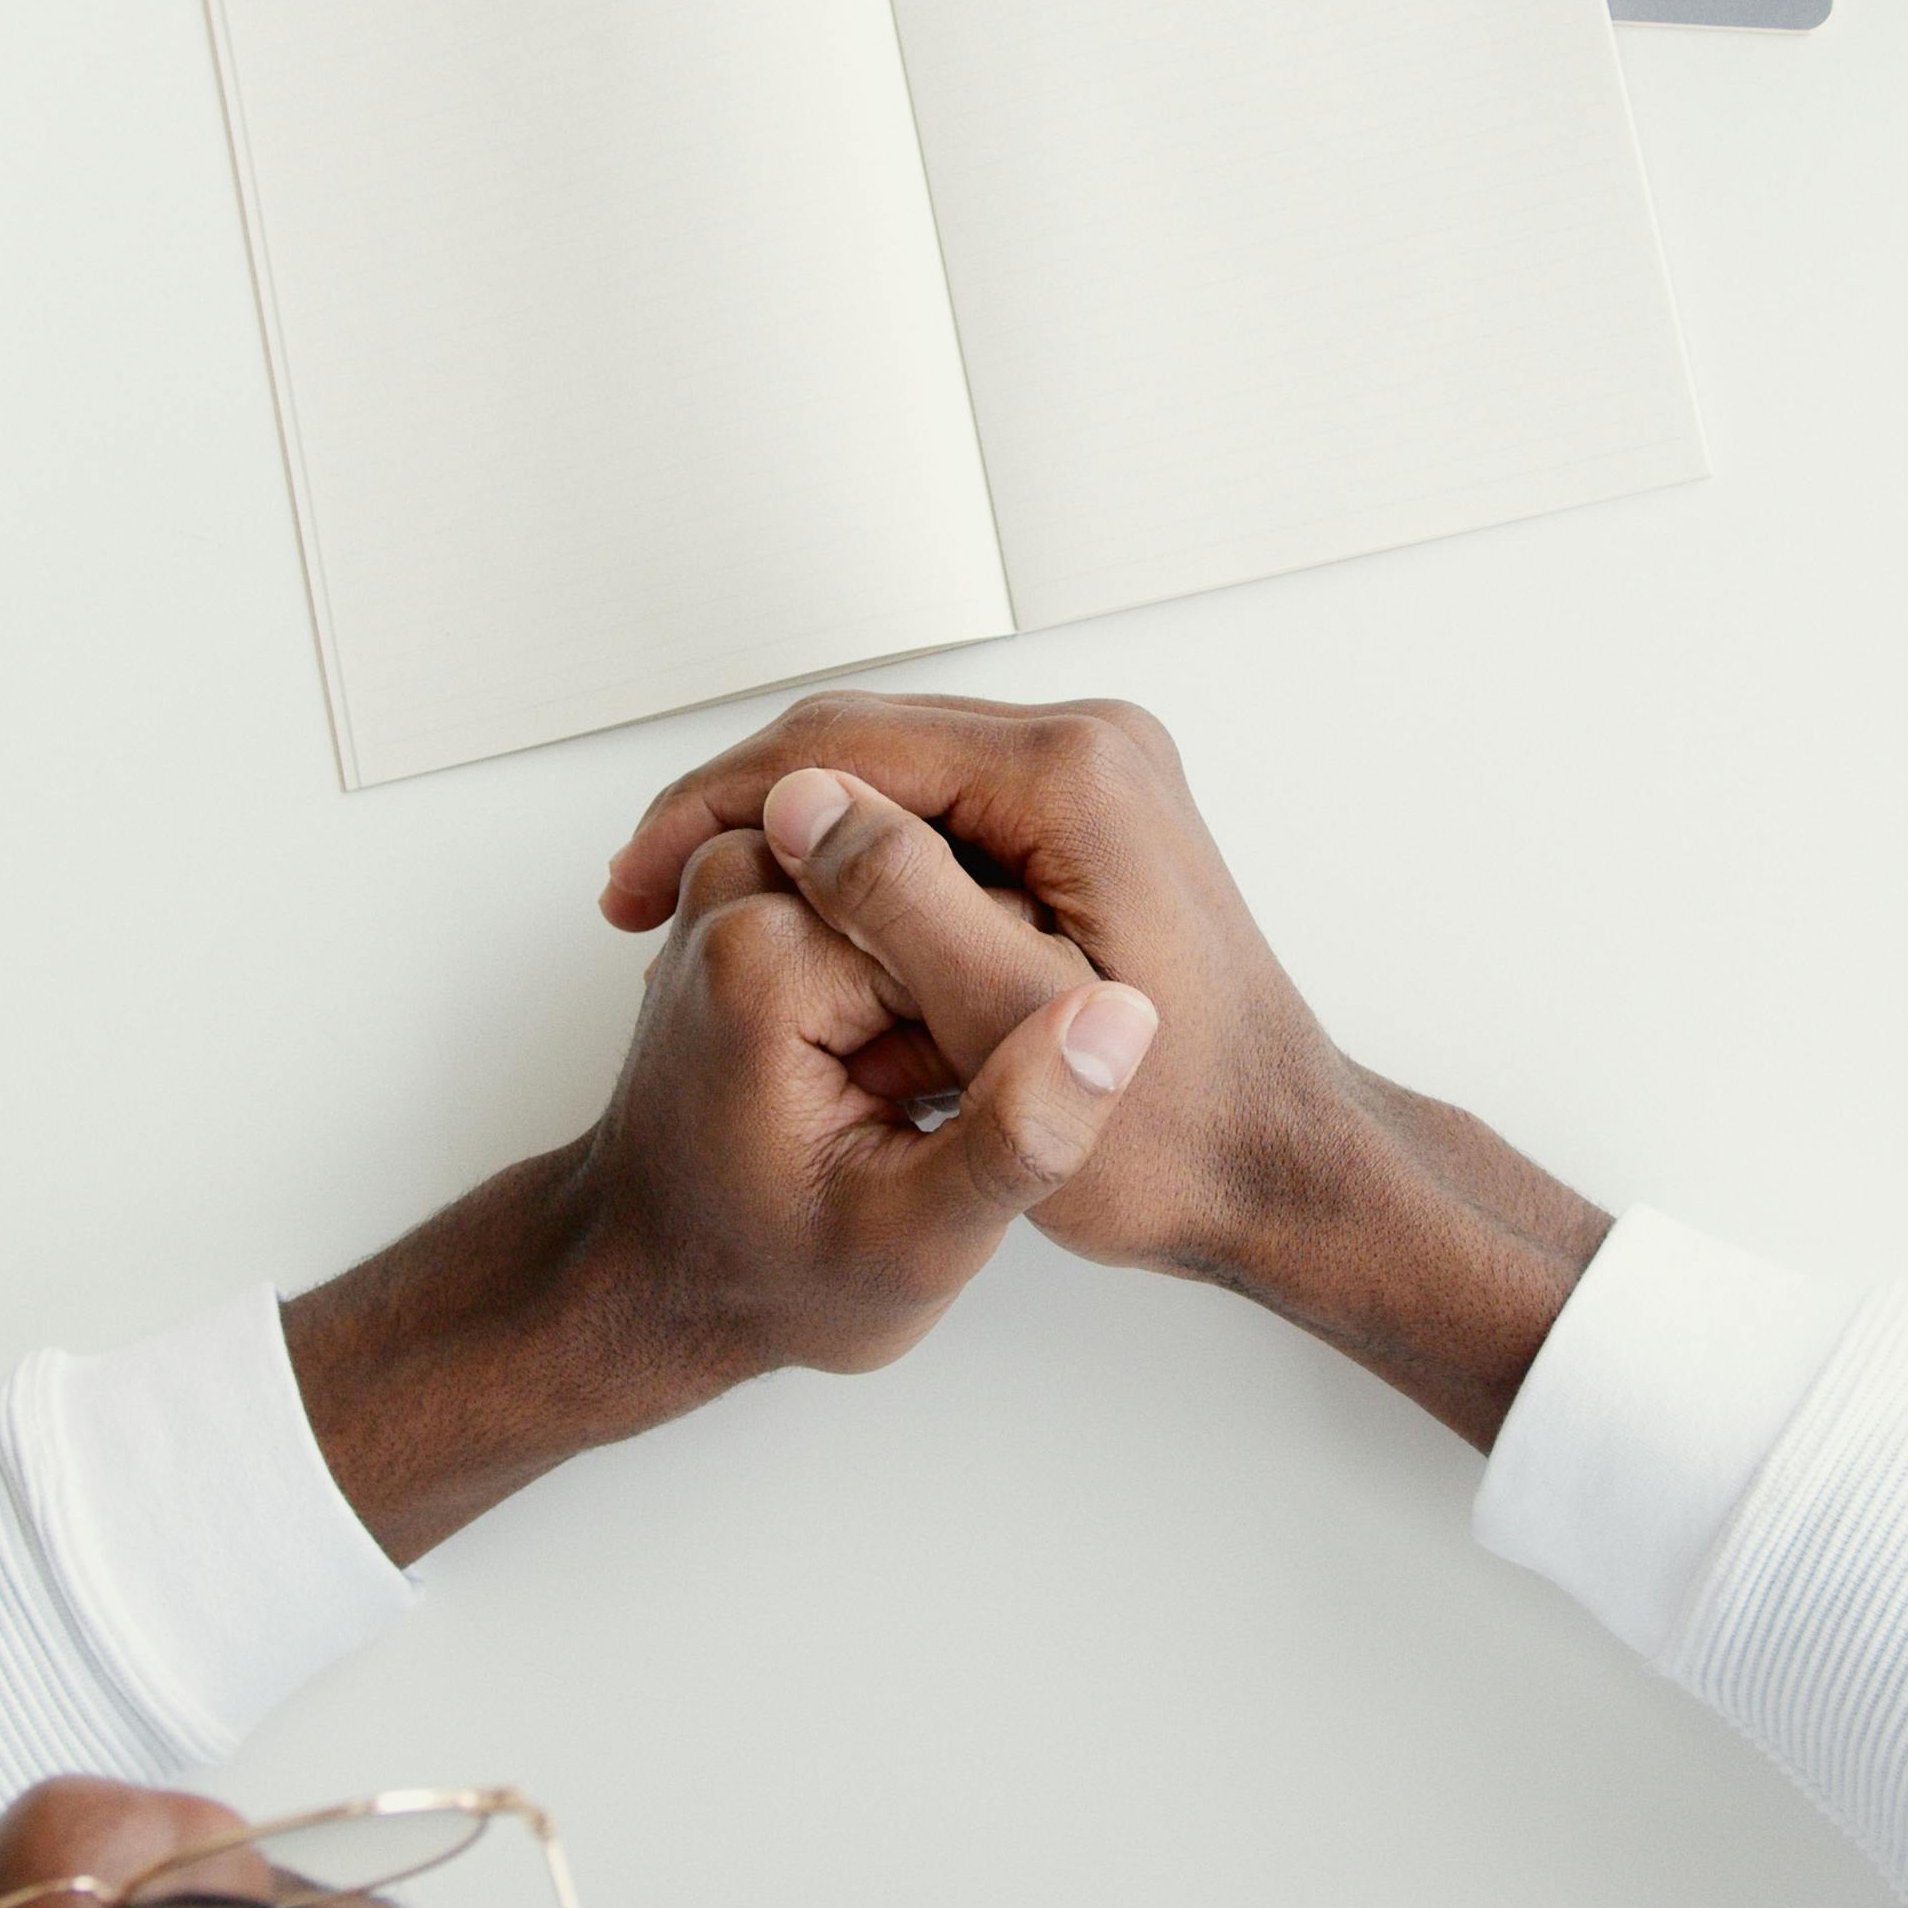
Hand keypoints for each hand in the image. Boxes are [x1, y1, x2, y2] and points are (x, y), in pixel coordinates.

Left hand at [286, 828, 1156, 1559]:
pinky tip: (877, 1054)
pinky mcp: (754, 887)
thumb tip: (1123, 1014)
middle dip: (970, 989)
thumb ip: (1020, 1131)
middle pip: (958, 881)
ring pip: (931, 878)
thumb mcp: (915, 1243)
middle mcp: (741, 881)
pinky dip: (903, 967)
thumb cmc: (771, 1275)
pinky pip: (884, 886)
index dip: (1017, 1025)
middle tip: (911, 1110)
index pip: (996, 921)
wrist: (650, 1273)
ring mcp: (739, 874)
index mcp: (775, 948)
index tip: (954, 1115)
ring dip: (940, 977)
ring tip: (888, 1089)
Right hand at [599, 694, 1604, 1446]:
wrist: (1281, 1167)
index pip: (847, 744)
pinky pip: (937, 809)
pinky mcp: (1089, 817)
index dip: (716, 806)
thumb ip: (903, 906)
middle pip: (862, 739)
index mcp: (1076, 775)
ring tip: (678, 910)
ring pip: (888, 771)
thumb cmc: (1172, 1137)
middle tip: (627, 893)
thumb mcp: (1011, 1033)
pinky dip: (852, 860)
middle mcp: (1092, 746)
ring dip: (782, 835)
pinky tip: (783, 922)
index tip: (630, 883)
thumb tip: (793, 802)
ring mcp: (1097, 776)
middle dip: (733, 810)